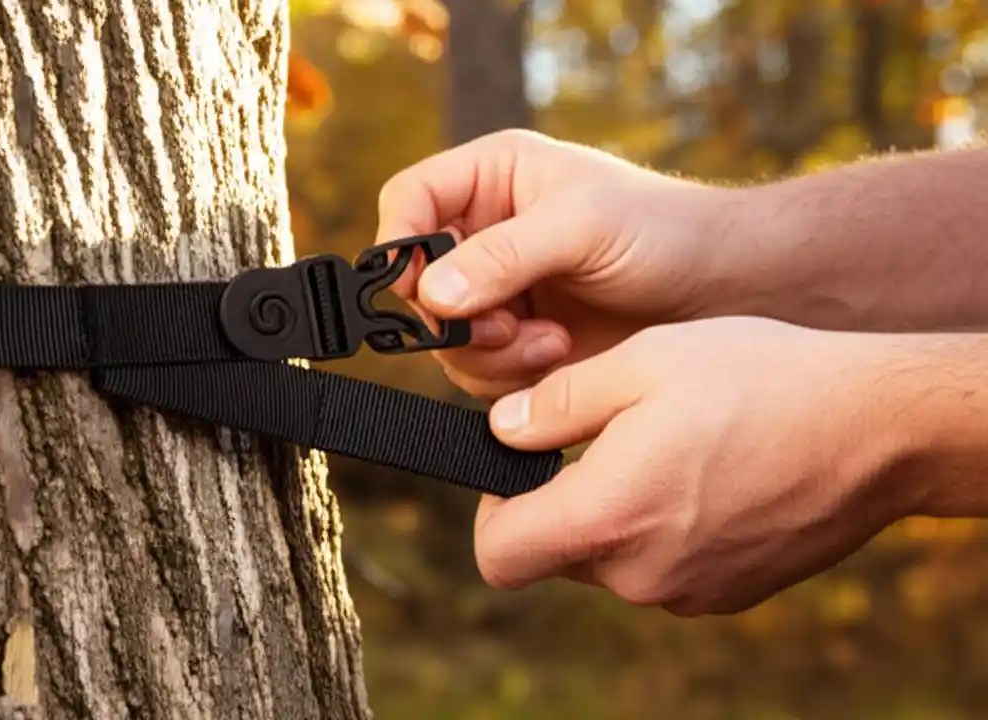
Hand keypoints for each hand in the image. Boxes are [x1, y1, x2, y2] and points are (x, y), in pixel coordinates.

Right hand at [376, 129, 735, 399]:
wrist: (718, 292)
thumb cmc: (662, 231)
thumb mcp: (581, 226)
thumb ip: (503, 256)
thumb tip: (434, 294)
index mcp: (490, 179)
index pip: (409, 201)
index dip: (401, 244)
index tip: (420, 287)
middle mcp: (483, 235)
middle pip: (416, 283)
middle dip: (454, 316)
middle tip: (500, 328)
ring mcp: (497, 293)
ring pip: (443, 336)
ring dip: (487, 352)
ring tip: (549, 343)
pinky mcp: (516, 343)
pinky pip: (476, 371)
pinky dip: (509, 375)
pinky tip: (560, 356)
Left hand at [475, 317, 915, 615]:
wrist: (879, 426)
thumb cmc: (758, 380)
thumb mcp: (642, 363)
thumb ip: (556, 403)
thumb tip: (501, 430)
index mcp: (608, 516)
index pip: (500, 555)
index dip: (492, 512)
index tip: (519, 467)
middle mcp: (642, 573)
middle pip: (554, 556)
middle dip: (559, 503)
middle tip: (602, 438)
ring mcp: (689, 591)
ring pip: (610, 561)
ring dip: (614, 514)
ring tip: (664, 447)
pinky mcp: (729, 593)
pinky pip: (662, 568)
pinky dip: (662, 529)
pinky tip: (703, 474)